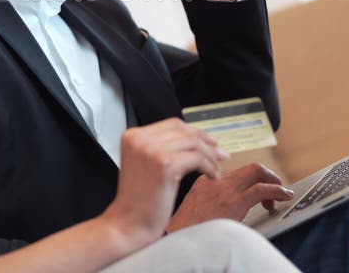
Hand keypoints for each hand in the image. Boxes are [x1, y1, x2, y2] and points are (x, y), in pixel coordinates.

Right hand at [100, 118, 228, 246]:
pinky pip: (197, 158)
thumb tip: (195, 139)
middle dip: (205, 141)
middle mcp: (140, 139)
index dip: (194, 132)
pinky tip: (212, 176)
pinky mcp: (165, 164)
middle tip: (219, 153)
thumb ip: (160, 148)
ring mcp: (151, 150)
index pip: (171, 124)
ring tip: (216, 169)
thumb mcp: (145, 164)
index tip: (209, 141)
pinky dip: (209, 166)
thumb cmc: (139, 200)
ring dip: (209, 156)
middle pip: (183, 130)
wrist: (128, 223)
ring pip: (193, 143)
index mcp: (133, 136)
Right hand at [166, 163, 294, 232]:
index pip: (235, 172)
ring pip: (257, 171)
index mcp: (205, 180)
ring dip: (273, 182)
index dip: (250, 181)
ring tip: (279, 196)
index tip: (256, 192)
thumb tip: (222, 209)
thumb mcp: (193, 209)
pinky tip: (283, 197)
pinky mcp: (234, 201)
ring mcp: (225, 189)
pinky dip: (277, 190)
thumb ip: (207, 202)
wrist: (174, 238)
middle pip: (248, 167)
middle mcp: (215, 180)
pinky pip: (262, 189)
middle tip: (272, 190)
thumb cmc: (183, 231)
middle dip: (266, 175)